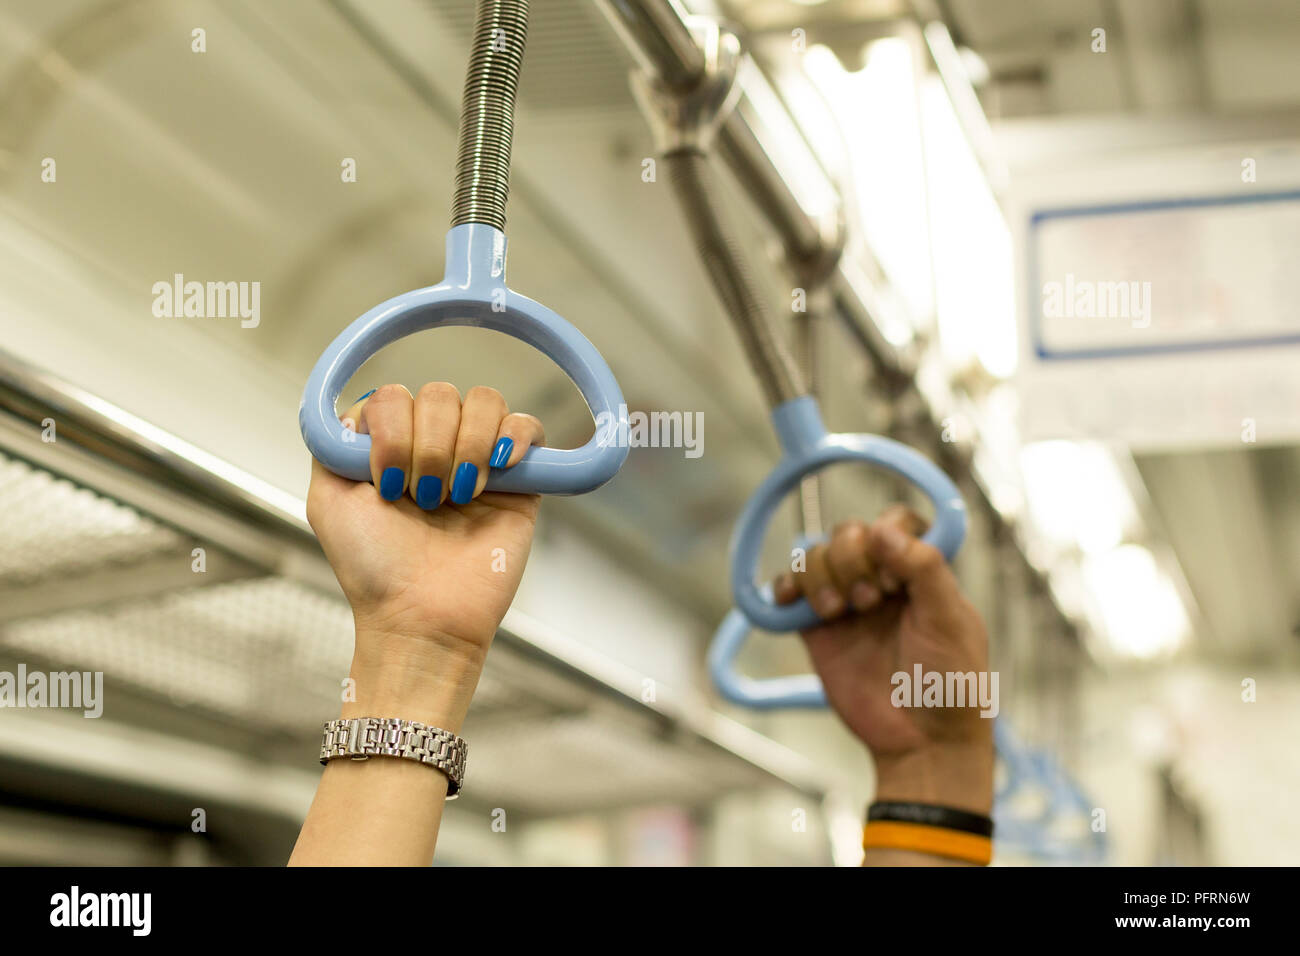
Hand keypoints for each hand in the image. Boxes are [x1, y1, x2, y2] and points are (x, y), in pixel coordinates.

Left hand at [306, 383, 543, 728]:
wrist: (424, 616)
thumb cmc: (375, 569)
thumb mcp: (328, 498)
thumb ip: (334, 442)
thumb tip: (364, 405)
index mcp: (389, 445)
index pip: (394, 395)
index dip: (393, 433)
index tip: (386, 484)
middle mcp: (433, 444)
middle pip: (440, 394)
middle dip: (429, 448)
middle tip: (424, 500)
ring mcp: (478, 458)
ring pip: (484, 401)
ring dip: (467, 447)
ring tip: (458, 497)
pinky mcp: (520, 479)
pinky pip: (528, 426)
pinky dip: (514, 438)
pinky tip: (497, 471)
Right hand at [773, 505, 992, 813]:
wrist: (922, 741)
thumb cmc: (952, 684)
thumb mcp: (951, 620)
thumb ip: (923, 567)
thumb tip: (882, 528)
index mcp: (919, 572)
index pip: (893, 522)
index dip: (884, 535)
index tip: (892, 573)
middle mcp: (880, 580)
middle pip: (846, 533)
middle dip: (850, 559)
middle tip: (871, 601)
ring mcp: (846, 603)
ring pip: (813, 556)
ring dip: (820, 576)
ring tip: (840, 612)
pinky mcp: (816, 630)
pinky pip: (787, 591)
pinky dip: (783, 588)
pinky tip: (796, 605)